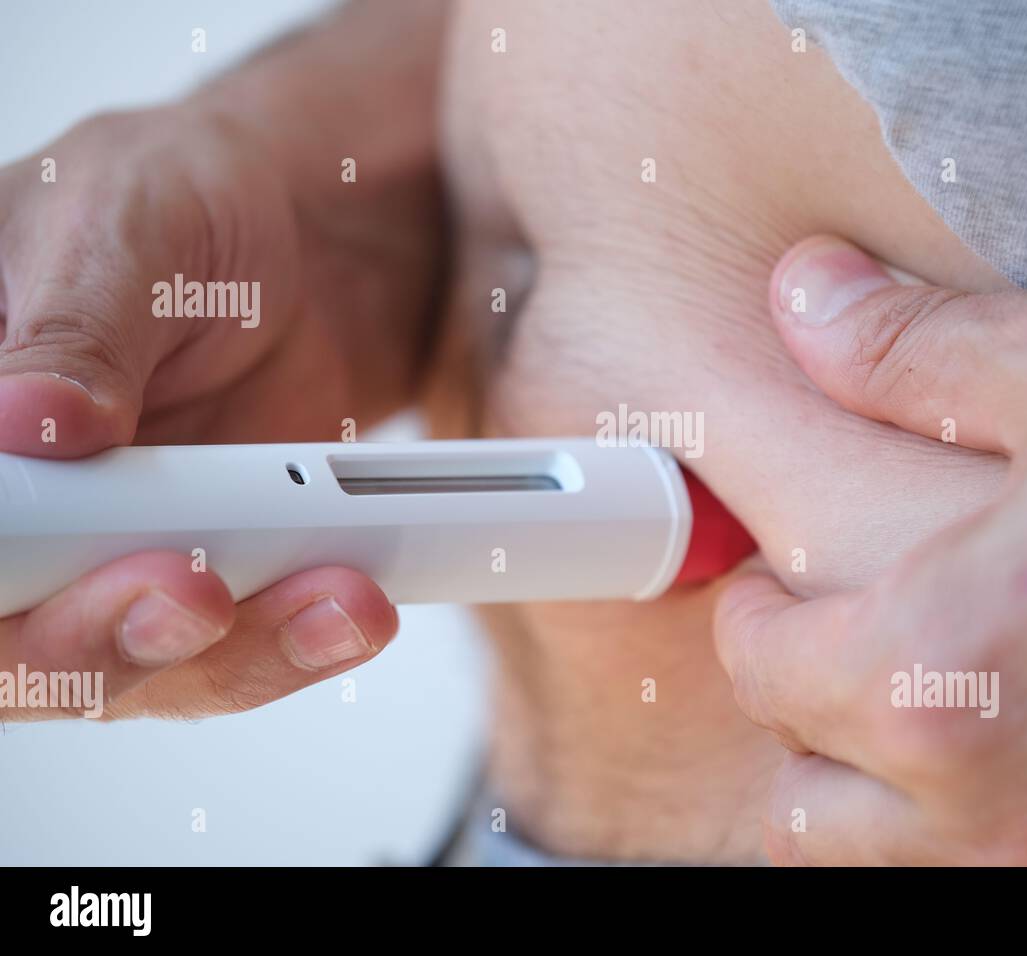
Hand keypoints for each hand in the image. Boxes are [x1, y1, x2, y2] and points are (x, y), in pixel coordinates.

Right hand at [0, 107, 415, 719]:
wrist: (310, 235)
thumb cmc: (187, 197)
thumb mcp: (119, 228)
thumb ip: (75, 332)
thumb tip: (26, 425)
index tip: (44, 562)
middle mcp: (16, 505)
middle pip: (13, 640)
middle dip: (98, 634)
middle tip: (190, 592)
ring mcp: (108, 552)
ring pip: (131, 666)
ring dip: (231, 655)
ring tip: (326, 603)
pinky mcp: (206, 574)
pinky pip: (234, 649)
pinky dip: (295, 640)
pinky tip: (348, 609)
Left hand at [715, 235, 1026, 863]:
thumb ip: (906, 348)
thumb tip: (799, 294)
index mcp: (962, 671)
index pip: (767, 674)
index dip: (754, 615)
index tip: (773, 584)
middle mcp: (1021, 807)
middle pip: (809, 807)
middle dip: (805, 720)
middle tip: (840, 641)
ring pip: (901, 877)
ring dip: (881, 799)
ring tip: (922, 705)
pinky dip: (990, 834)